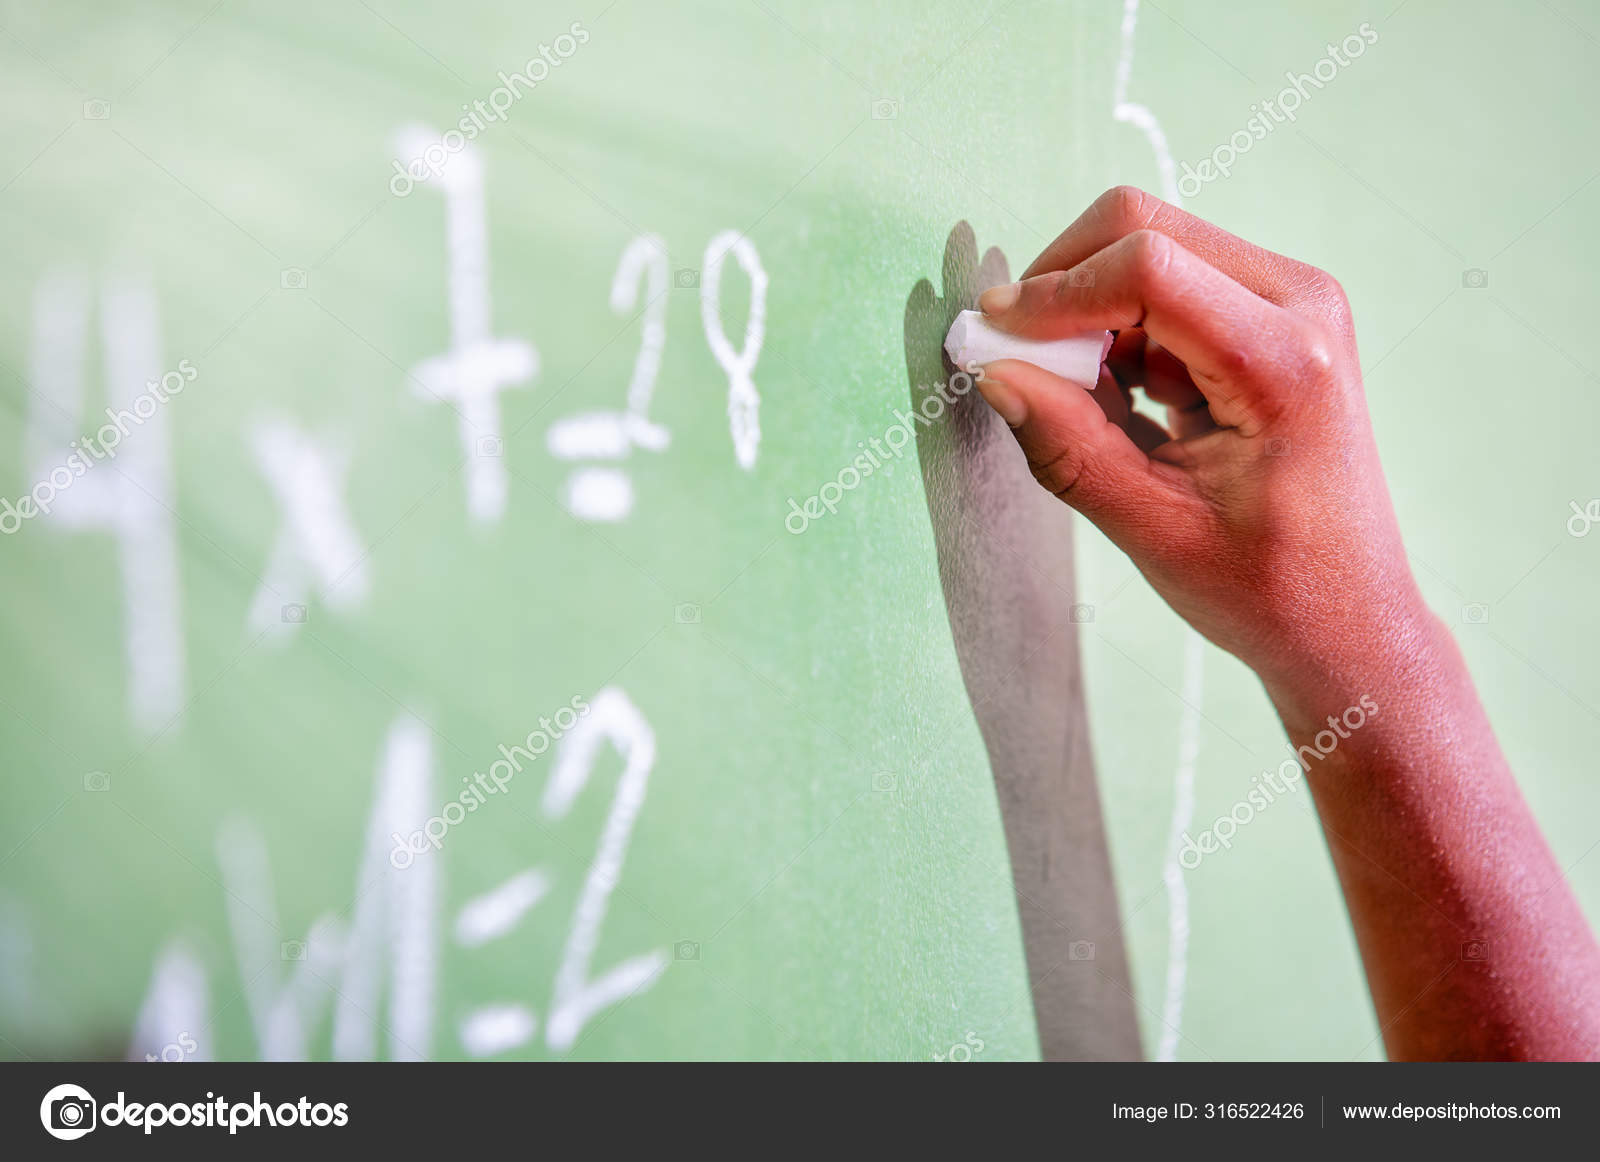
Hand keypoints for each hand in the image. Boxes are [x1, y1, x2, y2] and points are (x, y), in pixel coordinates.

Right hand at [974, 186, 1429, 704]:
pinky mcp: (1276, 316)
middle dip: (1065, 284)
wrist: (1345, 616)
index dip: (1053, 293)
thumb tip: (993, 372)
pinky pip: (1173, 282)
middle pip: (1148, 228)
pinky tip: (1128, 403)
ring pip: (1154, 249)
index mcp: (1285, 363)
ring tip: (1088, 403)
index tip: (992, 335)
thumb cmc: (1268, 587)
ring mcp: (1295, 303)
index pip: (1147, 267)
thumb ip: (1067, 445)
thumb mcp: (1152, 528)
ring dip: (1096, 313)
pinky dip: (1125, 329)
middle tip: (1022, 358)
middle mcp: (1302, 307)